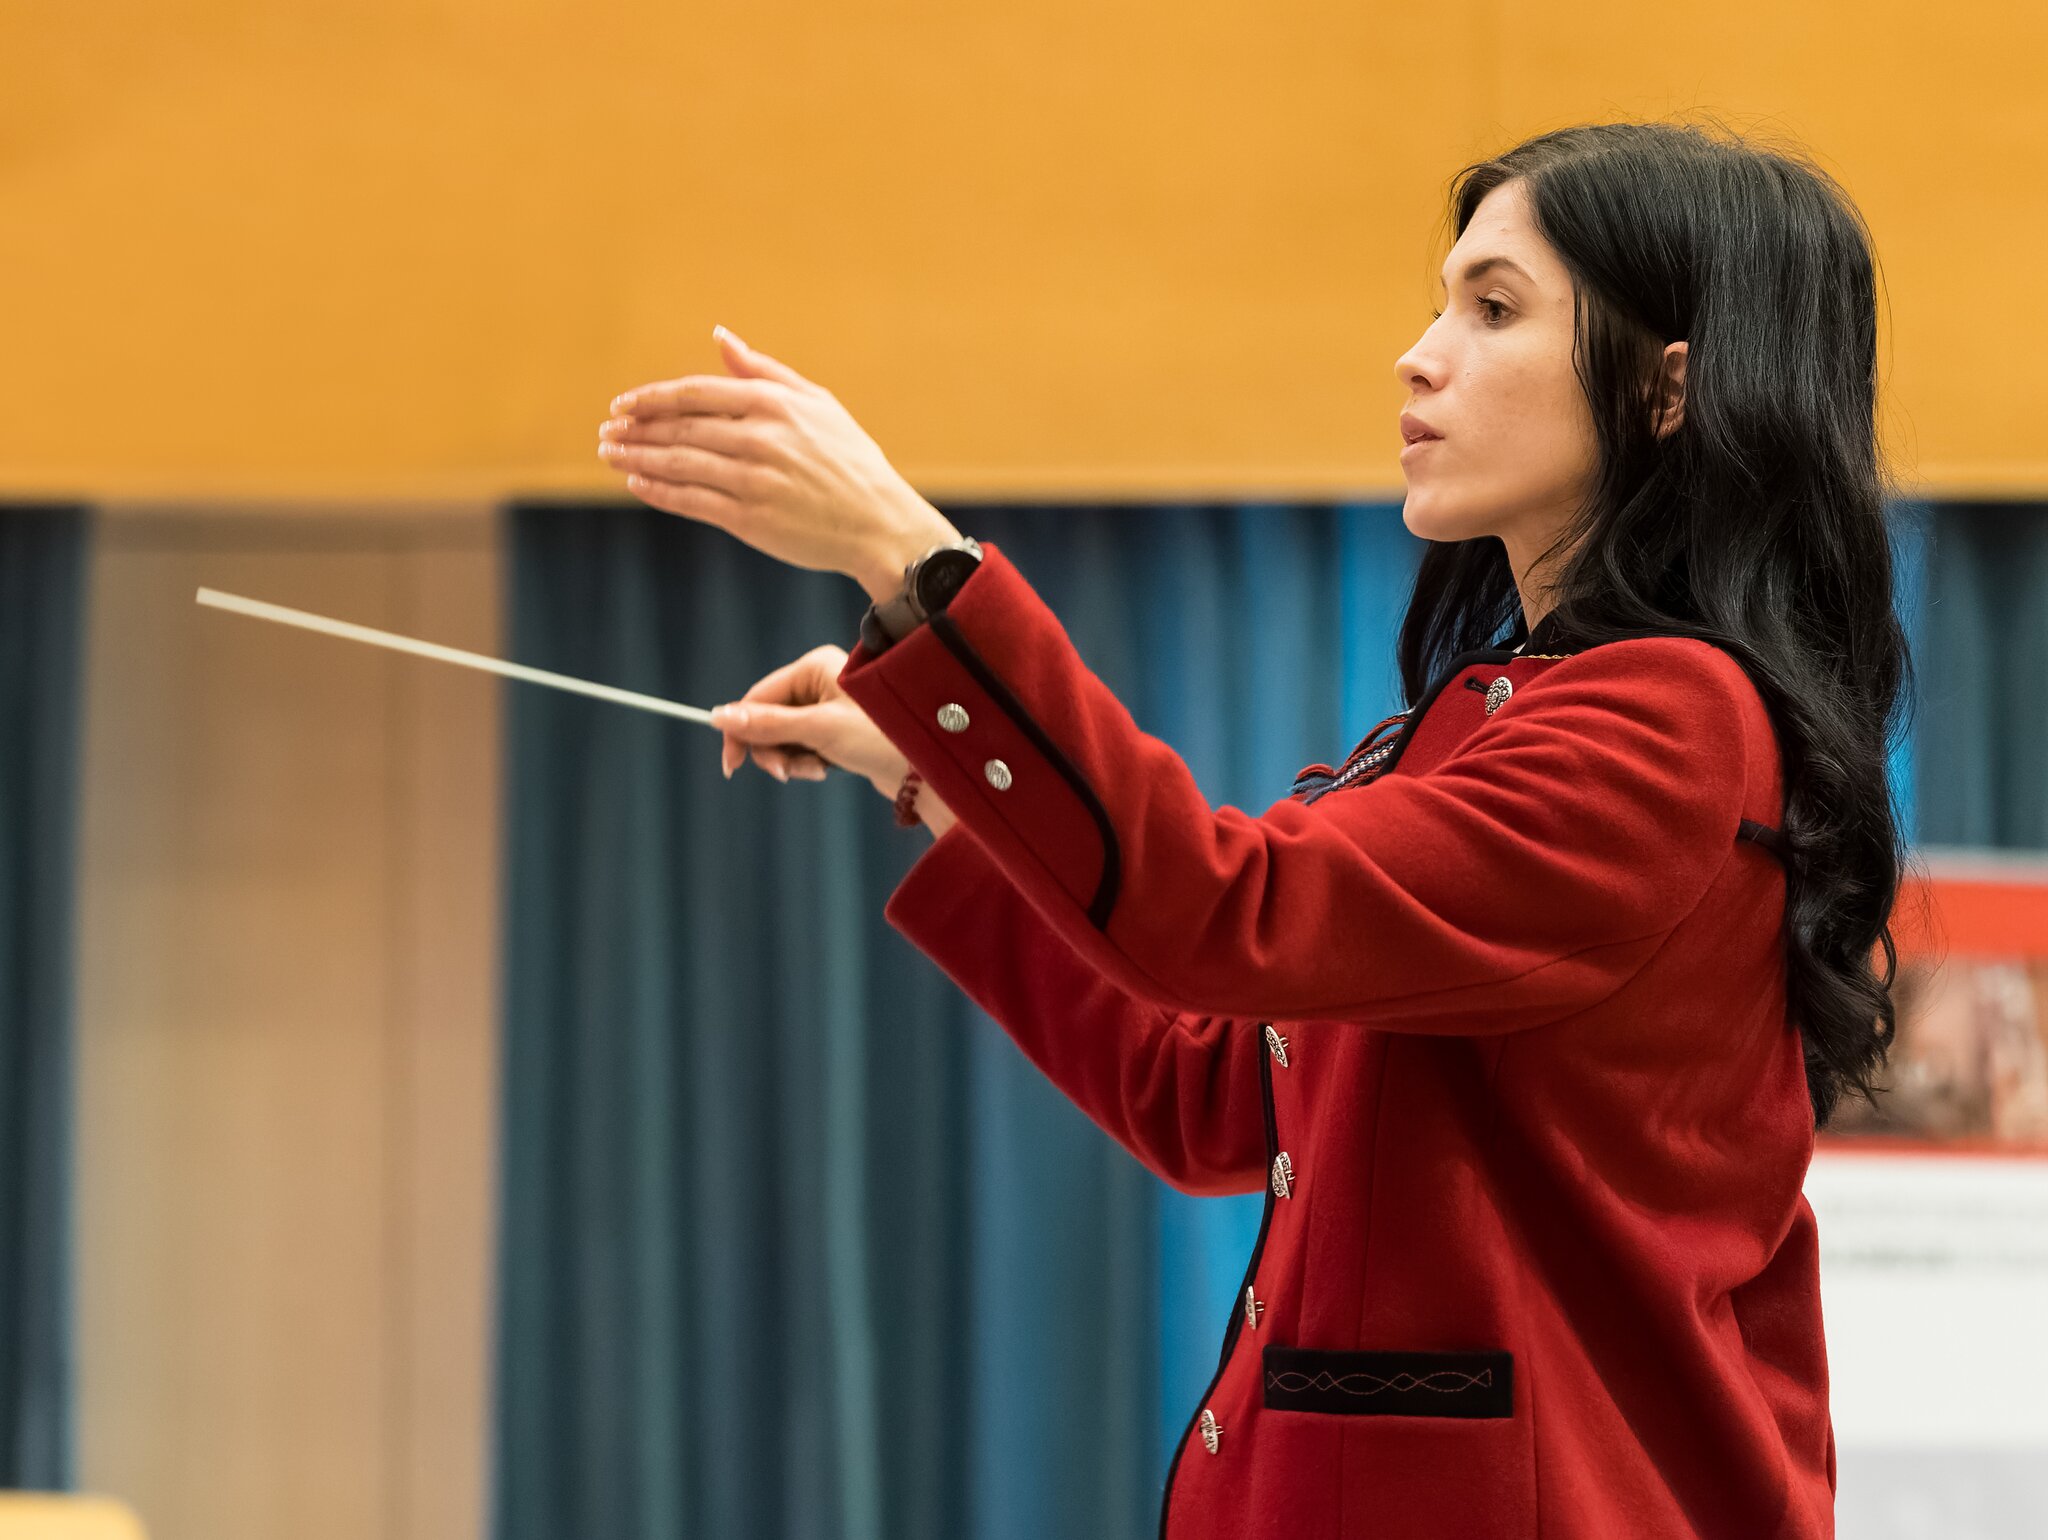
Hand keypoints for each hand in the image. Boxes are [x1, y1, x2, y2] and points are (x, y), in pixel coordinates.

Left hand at [598, 327, 961, 598]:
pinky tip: (637, 483)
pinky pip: (691, 501)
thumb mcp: (817, 404)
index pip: (695, 393)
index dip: (651, 398)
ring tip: (609, 454)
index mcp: (775, 404)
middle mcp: (761, 438)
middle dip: (635, 429)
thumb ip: (764, 371)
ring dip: (636, 458)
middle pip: (679, 428)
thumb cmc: (850, 461)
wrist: (878, 523)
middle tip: (605, 432)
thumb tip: (719, 338)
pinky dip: (658, 492)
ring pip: (678, 463)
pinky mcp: (750, 519)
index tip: (622, 404)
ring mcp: (753, 480)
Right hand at [707, 642, 902, 795]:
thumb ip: (767, 724)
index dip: (740, 730)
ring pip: (783, 737)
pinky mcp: (836, 730)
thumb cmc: (882, 737)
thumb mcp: (819, 730)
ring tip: (817, 770)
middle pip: (768, 718)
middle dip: (773, 750)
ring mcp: (828, 707)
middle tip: (785, 773)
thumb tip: (719, 717)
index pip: (758, 696)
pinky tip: (826, 770)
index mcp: (814, 666)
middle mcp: (820, 681)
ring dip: (792, 760)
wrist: (929, 769)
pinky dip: (806, 762)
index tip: (731, 765)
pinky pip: (802, 747)